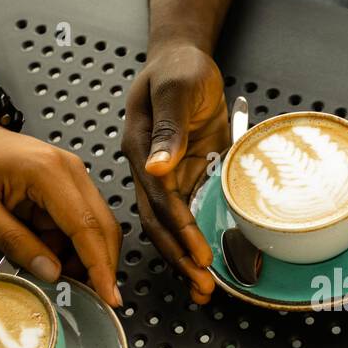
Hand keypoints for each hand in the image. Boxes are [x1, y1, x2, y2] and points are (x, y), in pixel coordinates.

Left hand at [0, 103, 122, 307]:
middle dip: (100, 265)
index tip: (109, 298)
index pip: (87, 228)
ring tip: (56, 277)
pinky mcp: (65, 184)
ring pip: (94, 227)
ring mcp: (71, 176)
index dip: (100, 266)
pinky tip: (50, 257)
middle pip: (103, 227)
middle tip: (91, 299)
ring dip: (83, 257)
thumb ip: (14, 241)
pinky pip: (78, 221)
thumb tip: (52, 272)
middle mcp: (70, 171)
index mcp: (49, 173)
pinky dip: (70, 245)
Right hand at [122, 40, 229, 302]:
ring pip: (169, 226)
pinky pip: (187, 216)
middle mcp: (149, 169)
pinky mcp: (184, 177)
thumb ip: (168, 127)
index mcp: (141, 149)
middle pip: (159, 223)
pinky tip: (206, 265)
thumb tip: (157, 167)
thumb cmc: (179, 68)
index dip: (179, 229)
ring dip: (184, 258)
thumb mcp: (176, 88)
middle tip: (202, 287)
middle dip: (179, 258)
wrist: (184, 59)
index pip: (159, 199)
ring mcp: (165, 176)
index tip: (199, 254)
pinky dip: (195, 241)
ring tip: (203, 288)